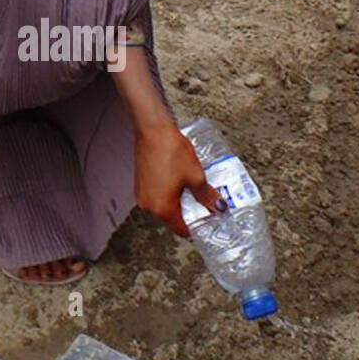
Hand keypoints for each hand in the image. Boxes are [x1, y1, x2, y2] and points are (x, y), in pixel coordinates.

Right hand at [134, 121, 224, 238]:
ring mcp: (142, 194)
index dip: (197, 226)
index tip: (207, 218)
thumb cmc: (170, 151)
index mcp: (162, 208)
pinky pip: (156, 196)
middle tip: (203, 200)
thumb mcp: (195, 176)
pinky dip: (168, 193)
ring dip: (178, 201)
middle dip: (188, 212)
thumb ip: (207, 196)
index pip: (182, 230)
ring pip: (164, 206)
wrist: (152, 129)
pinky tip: (178, 180)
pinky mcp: (140, 183)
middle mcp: (148, 205)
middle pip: (172, 219)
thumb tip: (218, 207)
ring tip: (191, 188)